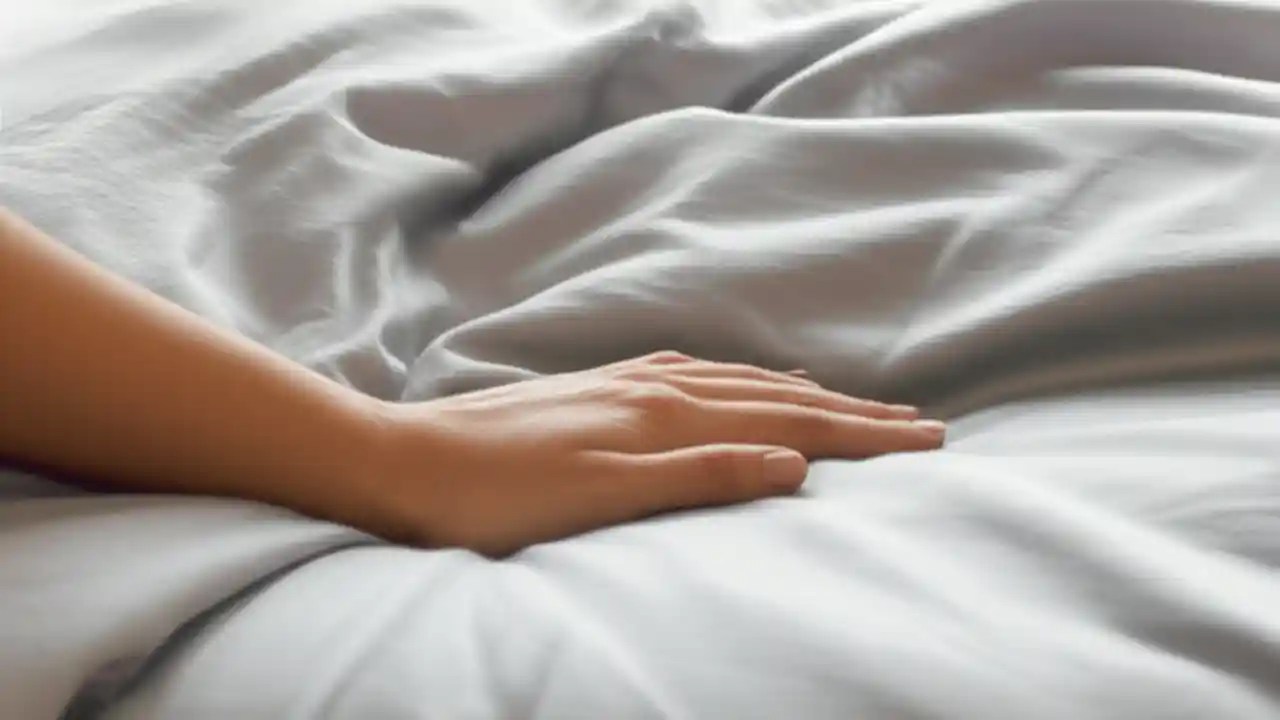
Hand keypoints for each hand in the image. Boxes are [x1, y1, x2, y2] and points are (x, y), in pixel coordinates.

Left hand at [353, 351, 944, 555]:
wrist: (401, 461)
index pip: (787, 422)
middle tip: (918, 421)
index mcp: (663, 416)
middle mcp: (654, 389)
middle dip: (851, 411)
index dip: (859, 433)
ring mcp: (625, 384)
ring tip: (847, 398)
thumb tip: (793, 462)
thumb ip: (699, 474)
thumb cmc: (495, 495)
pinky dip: (737, 380)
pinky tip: (740, 381)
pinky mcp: (598, 389)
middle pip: (774, 396)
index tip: (926, 438)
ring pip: (737, 383)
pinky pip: (693, 375)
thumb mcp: (601, 494)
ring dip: (801, 392)